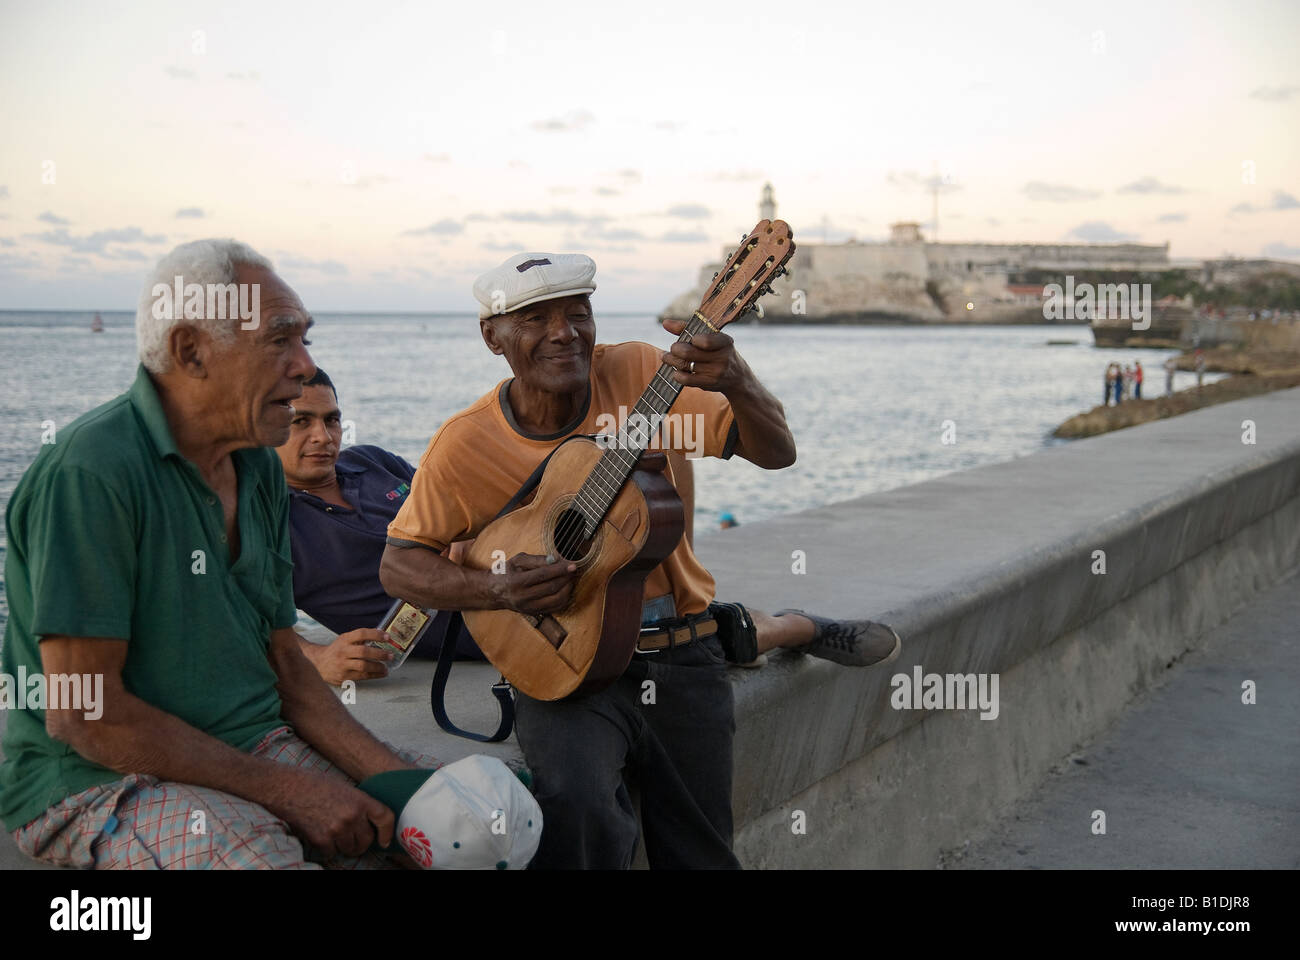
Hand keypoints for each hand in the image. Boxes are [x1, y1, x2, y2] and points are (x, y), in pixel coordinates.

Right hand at [267, 767, 395, 857]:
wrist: (286, 787)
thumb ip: (358, 804)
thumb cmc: (314, 784)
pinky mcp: (321, 840)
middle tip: (351, 836)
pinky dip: (327, 848)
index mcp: (360, 799)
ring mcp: (336, 829)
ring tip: (332, 831)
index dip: (388, 832)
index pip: (385, 818)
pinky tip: (319, 833)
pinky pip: (331, 853)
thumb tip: (369, 823)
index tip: (384, 840)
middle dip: (361, 841)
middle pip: (367, 840)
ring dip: (344, 846)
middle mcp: (351, 816)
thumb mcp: (343, 788)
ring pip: (350, 849)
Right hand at [302, 630, 392, 684]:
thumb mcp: (345, 640)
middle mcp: (343, 651)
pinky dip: (374, 675)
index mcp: (345, 639)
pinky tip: (381, 673)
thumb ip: (360, 638)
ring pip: (363, 666)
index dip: (375, 634)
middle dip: (379, 654)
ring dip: (378, 667)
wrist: (318, 663)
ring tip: (386, 667)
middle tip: (390, 655)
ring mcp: (342, 665)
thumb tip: (382, 635)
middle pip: (363, 652)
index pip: (361, 634)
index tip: (387, 637)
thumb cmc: (337, 650)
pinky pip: (362, 676)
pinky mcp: (343, 677)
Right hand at [493, 552, 577, 615]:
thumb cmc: (507, 572)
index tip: (572, 564)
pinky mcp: (534, 613)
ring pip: (556, 600)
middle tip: (574, 570)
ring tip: (571, 578)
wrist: (495, 592)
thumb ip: (536, 559)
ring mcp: (529, 607)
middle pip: (551, 588)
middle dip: (566, 578)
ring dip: (568, 588)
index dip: (560, 569)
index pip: (543, 575)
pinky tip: (566, 588)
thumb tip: (555, 560)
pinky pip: (555, 608)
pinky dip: (564, 598)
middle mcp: (522, 597)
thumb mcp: (517, 561)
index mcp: (516, 582)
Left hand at [660, 318, 748, 393]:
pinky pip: (686, 379)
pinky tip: (676, 371)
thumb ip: (688, 329)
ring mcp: (716, 372)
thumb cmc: (719, 352)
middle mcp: (722, 357)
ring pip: (684, 365)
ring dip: (671, 360)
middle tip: (672, 348)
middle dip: (675, 349)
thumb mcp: (712, 338)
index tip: (690, 339)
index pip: (706, 340)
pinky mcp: (709, 383)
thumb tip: (665, 323)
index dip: (692, 339)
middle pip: (688, 353)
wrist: (737, 377)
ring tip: (666, 357)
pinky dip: (677, 374)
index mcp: (725, 341)